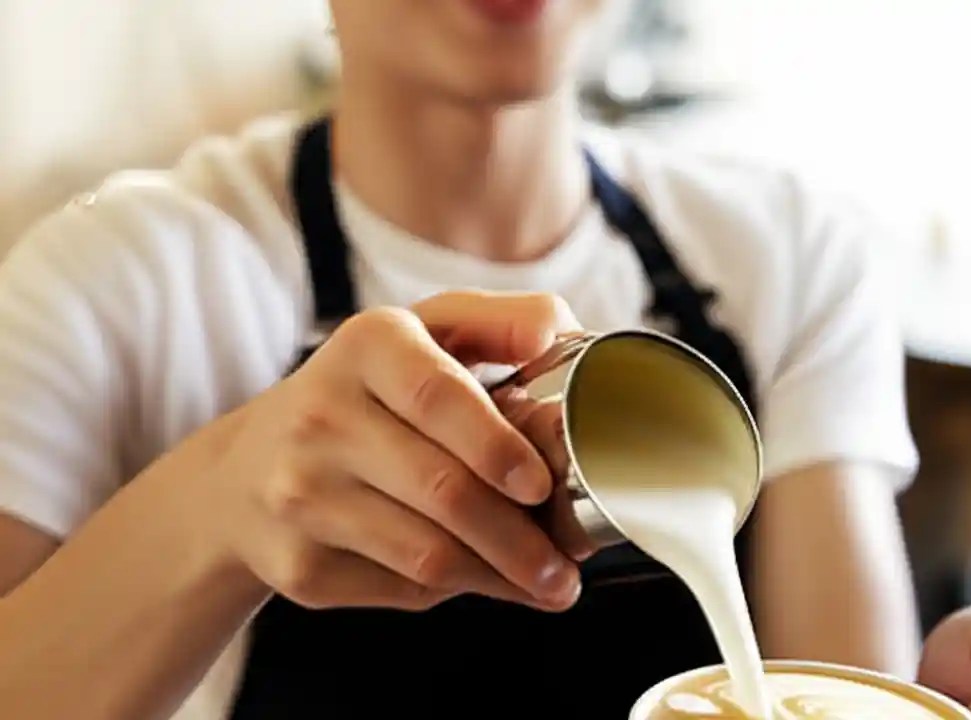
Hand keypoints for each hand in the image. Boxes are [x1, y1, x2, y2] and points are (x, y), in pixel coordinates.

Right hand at [179, 290, 589, 613]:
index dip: (497, 446)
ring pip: (427, 554)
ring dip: (502, 576)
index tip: (542, 484)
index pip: (438, 396)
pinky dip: (457, 592)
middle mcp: (320, 416)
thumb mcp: (423, 336)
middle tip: (567, 566)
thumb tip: (557, 328)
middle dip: (521, 538)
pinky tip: (484, 582)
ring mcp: (301, 495)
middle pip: (443, 490)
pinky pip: (401, 590)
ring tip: (548, 582)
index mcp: (365, 347)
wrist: (246, 470)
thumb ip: (500, 322)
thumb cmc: (368, 395)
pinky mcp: (298, 565)